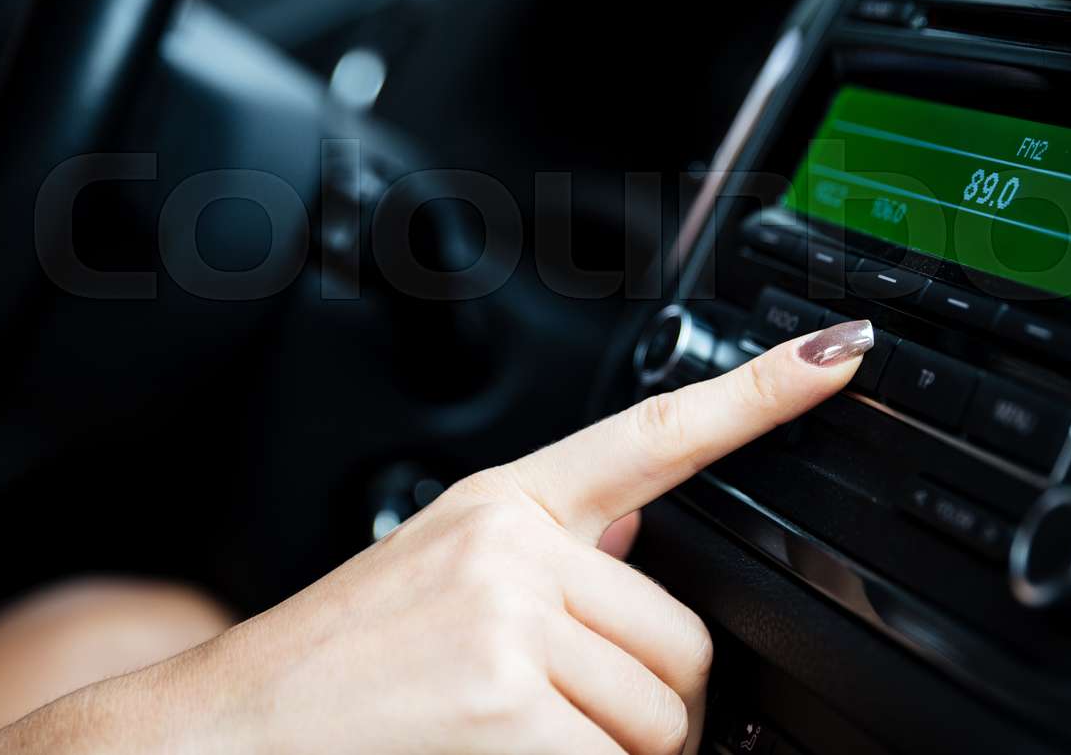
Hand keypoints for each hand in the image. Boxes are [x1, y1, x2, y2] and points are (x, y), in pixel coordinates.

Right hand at [0, 319, 874, 754]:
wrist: (230, 729)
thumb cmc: (335, 662)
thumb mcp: (444, 570)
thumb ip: (554, 551)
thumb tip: (639, 534)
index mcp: (510, 503)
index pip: (660, 431)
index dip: (764, 392)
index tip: (840, 354)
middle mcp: (517, 546)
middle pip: (681, 639)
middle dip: (656, 703)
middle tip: (584, 725)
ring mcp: (514, 621)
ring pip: (659, 712)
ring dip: (622, 752)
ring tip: (533, 744)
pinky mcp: (511, 703)